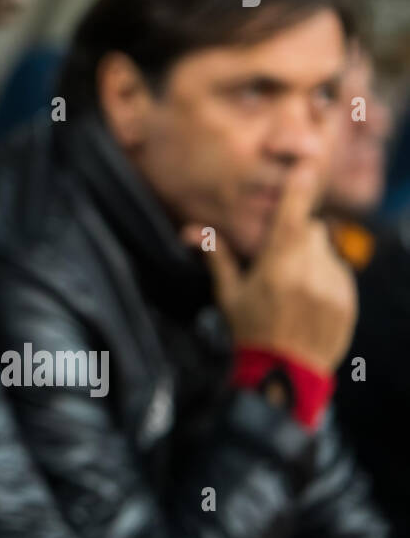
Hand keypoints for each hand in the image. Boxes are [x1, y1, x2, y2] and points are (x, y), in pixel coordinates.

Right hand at [193, 162, 356, 375]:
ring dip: (312, 257)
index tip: (306, 165)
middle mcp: (308, 272)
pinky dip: (326, 276)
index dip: (298, 189)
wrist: (285, 372)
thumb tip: (190, 230)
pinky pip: (339, 272)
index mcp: (276, 267)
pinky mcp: (348, 300)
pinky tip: (309, 298)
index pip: (291, 217)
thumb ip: (217, 256)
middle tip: (280, 259)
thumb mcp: (228, 295)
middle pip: (312, 230)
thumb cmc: (250, 331)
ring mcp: (332, 286)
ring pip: (327, 251)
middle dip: (298, 235)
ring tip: (294, 286)